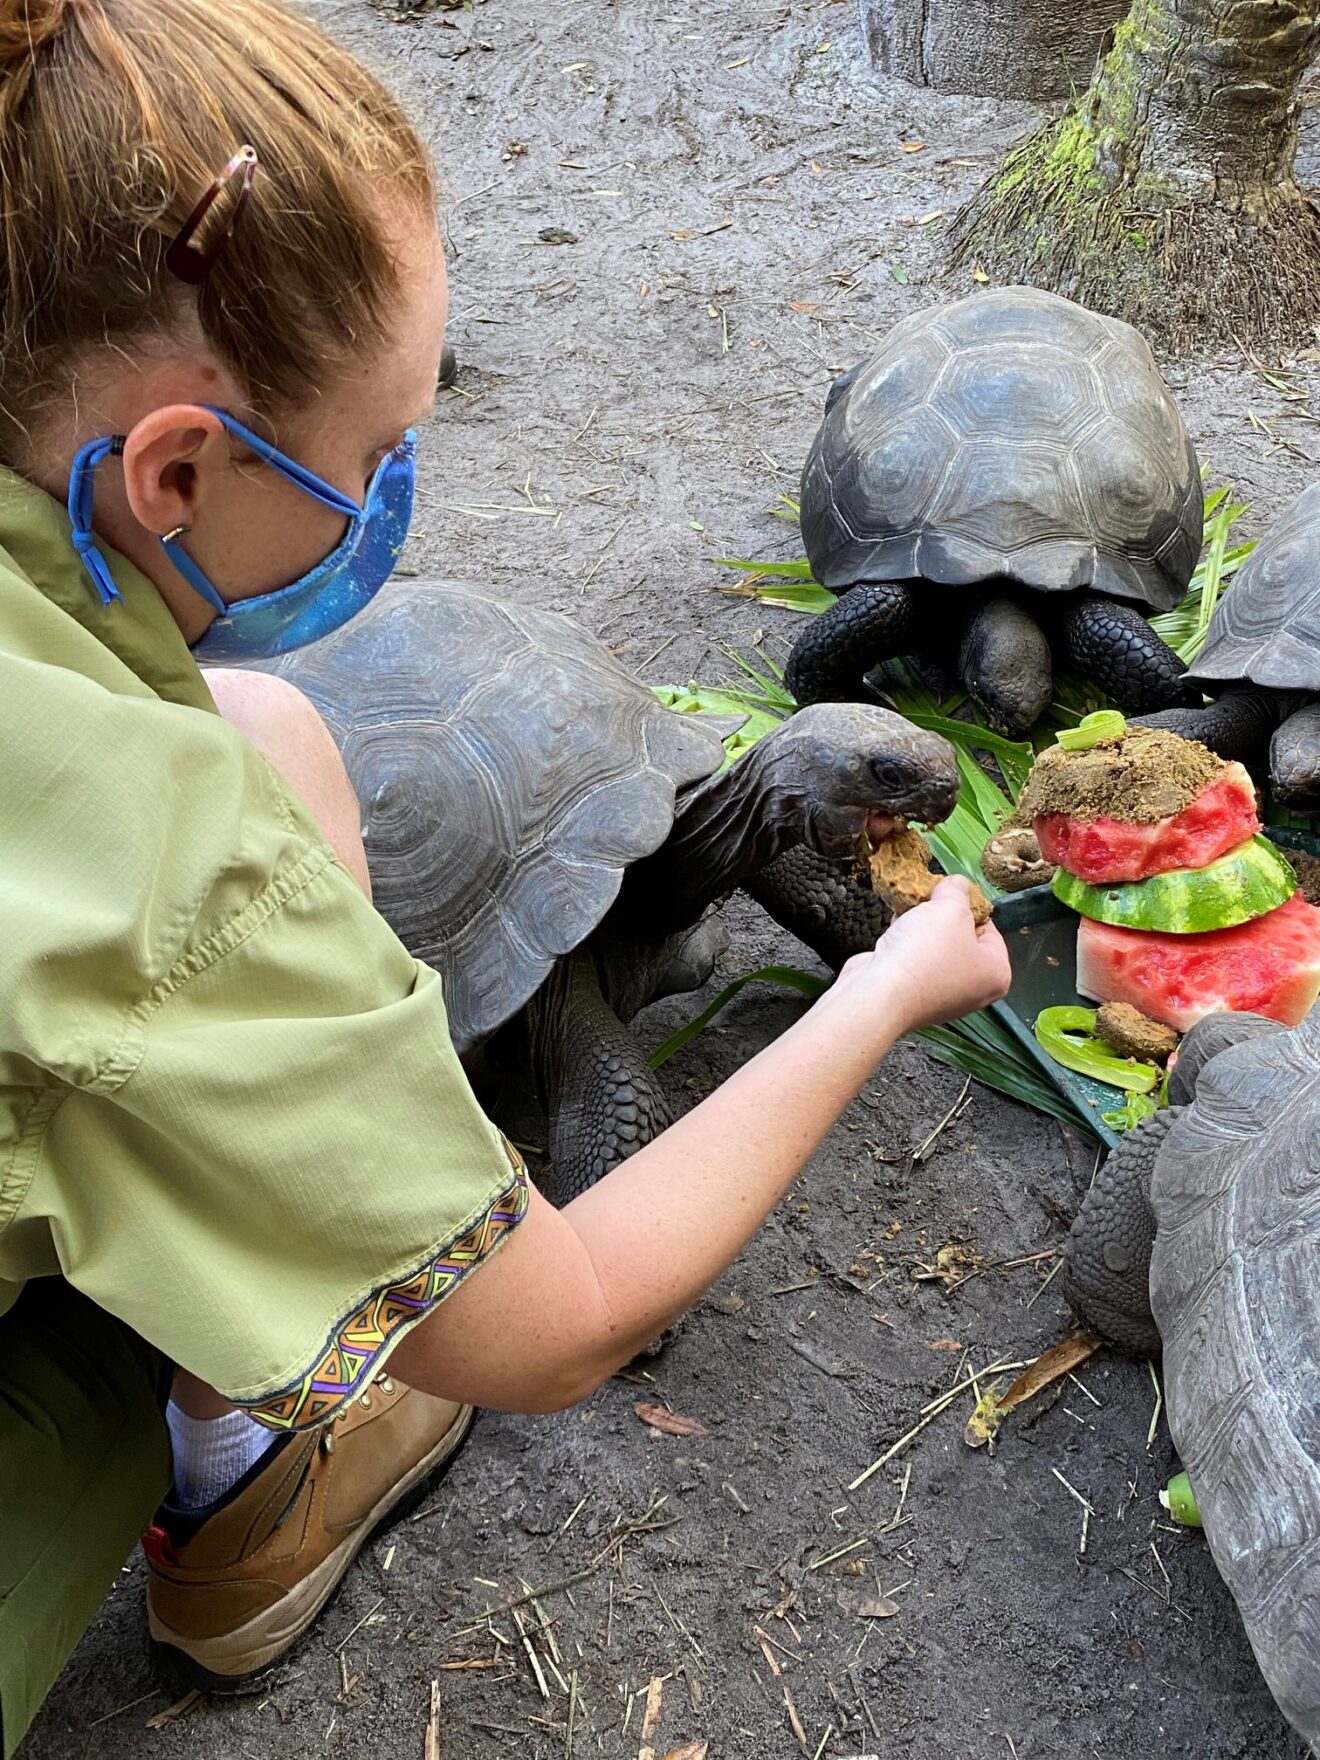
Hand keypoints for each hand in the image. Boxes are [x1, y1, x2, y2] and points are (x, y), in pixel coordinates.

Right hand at [831, 876, 1011, 1032]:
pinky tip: (896, 926)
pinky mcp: (914, 996)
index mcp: (996, 974)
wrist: (879, 992)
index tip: (949, 893)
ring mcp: (943, 997)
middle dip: (942, 916)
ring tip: (910, 910)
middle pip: (962, 938)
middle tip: (929, 900)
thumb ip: (957, 889)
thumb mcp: (950, 907)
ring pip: (936, 949)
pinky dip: (906, 944)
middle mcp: (974, 990)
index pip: (990, 928)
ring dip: (921, 928)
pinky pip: (915, 961)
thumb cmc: (925, 954)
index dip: (968, 905)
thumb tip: (957, 884)